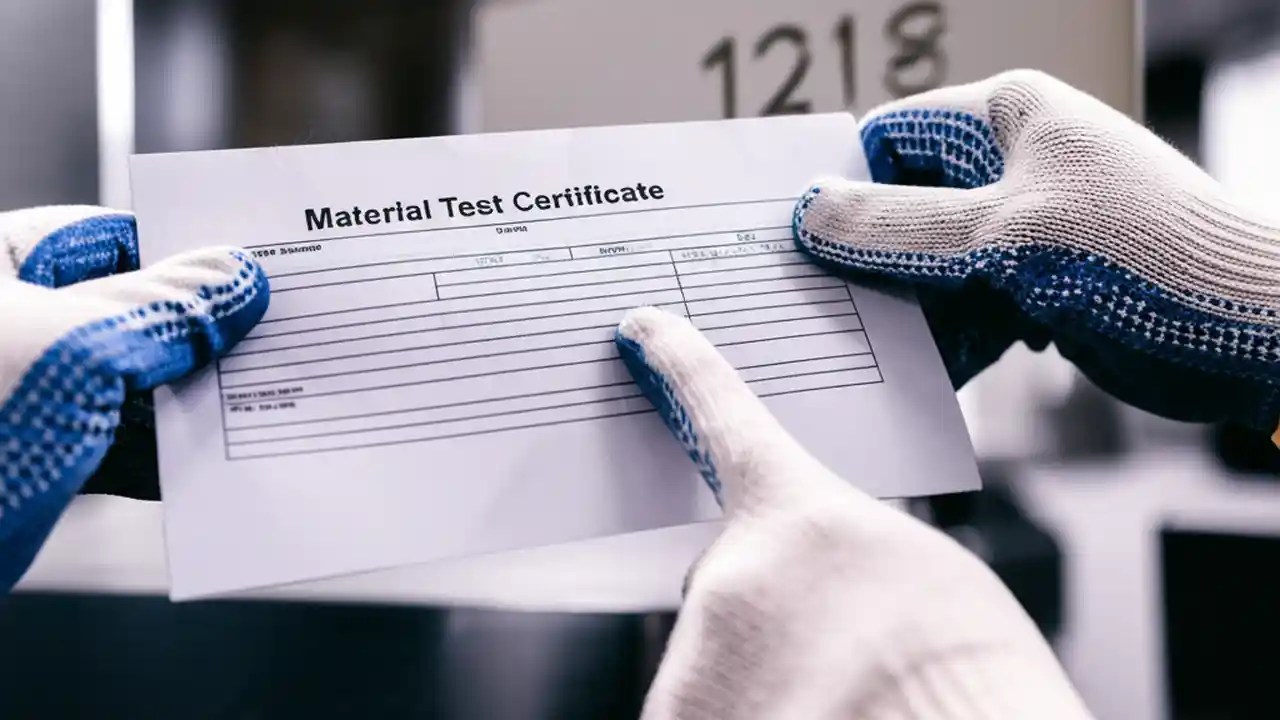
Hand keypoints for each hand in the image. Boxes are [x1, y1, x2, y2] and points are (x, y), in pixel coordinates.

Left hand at [0, 206, 268, 588]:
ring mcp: (18, 401)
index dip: (189, 250)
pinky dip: (163, 458)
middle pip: (126, 312)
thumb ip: (160, 314)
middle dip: (199, 333)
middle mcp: (6, 327)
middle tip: (280, 340)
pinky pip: (114, 449)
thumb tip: (236, 277)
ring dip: (190, 401)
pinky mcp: (29, 467)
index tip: (262, 270)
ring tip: (264, 404)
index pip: (110, 238)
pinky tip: (212, 463)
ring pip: (126, 386)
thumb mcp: (67, 354)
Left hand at [617, 307, 1090, 719]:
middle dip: (773, 613)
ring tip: (835, 699)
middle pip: (731, 581)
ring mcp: (697, 654)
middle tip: (837, 652)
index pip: (723, 417)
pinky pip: (702, 705)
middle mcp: (730, 576)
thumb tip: (805, 573)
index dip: (683, 369)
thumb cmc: (965, 673)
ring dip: (762, 673)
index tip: (643, 331)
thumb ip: (834, 550)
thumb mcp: (916, 571)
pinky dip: (740, 711)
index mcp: (800, 517)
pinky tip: (803, 714)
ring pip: (715, 653)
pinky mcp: (677, 718)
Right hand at [794, 70, 1279, 432]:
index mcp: (1006, 116)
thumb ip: (899, 227)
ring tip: (880, 350)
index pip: (888, 139)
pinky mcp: (1036, 283)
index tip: (800, 241)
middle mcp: (1010, 164)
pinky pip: (965, 306)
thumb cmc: (1146, 254)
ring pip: (929, 264)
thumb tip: (810, 212)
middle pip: (903, 206)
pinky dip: (949, 339)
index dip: (844, 187)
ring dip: (908, 309)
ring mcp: (1024, 226)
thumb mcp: (1004, 235)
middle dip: (872, 260)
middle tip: (827, 305)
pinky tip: (936, 370)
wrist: (1251, 332)